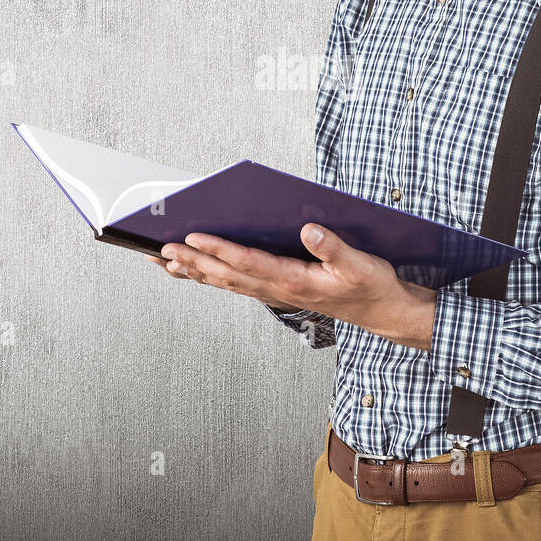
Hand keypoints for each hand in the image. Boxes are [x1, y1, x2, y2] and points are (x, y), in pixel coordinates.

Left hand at [142, 223, 436, 349]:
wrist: (379, 310)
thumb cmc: (369, 286)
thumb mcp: (360, 264)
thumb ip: (334, 247)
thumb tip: (310, 230)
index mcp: (294, 280)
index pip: (248, 262)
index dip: (219, 249)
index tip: (194, 236)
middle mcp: (278, 289)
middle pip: (226, 274)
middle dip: (192, 260)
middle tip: (161, 249)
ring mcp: (274, 292)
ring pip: (224, 282)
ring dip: (192, 270)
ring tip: (163, 260)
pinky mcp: (275, 290)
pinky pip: (233, 284)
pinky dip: (208, 276)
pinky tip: (194, 270)